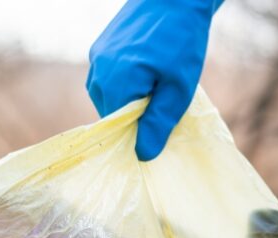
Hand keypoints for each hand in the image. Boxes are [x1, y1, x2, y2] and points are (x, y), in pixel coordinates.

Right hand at [87, 0, 221, 160]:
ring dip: (128, 99)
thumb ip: (158, 123)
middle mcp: (98, 74)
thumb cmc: (182, 41)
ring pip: (107, 97)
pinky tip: (144, 71)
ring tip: (154, 85)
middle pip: (110, 114)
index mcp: (116, 84)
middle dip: (133, 117)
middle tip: (161, 106)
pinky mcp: (98, 49)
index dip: (136, 135)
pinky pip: (106, 79)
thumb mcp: (179, 89)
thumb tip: (142, 155)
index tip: (156, 134)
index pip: (116, 130)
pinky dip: (123, 83)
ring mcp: (95, 59)